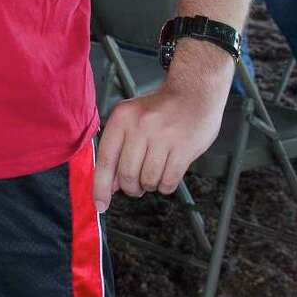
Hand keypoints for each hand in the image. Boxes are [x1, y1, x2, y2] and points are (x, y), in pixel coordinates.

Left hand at [93, 77, 228, 212]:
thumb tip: (111, 185)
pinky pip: (169, 180)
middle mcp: (141, 125)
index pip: (106, 160)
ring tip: (155, 173)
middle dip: (131, 188)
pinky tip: (168, 174)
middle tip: (136, 186)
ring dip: (150, 185)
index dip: (101, 188)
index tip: (101, 205)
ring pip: (149, 180)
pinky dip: (166, 185)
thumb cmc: (160, 109)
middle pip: (128, 175)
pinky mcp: (185, 147)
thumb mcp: (132, 120)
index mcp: (122, 118)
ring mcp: (164, 136)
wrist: (195, 91)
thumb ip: (118, 149)